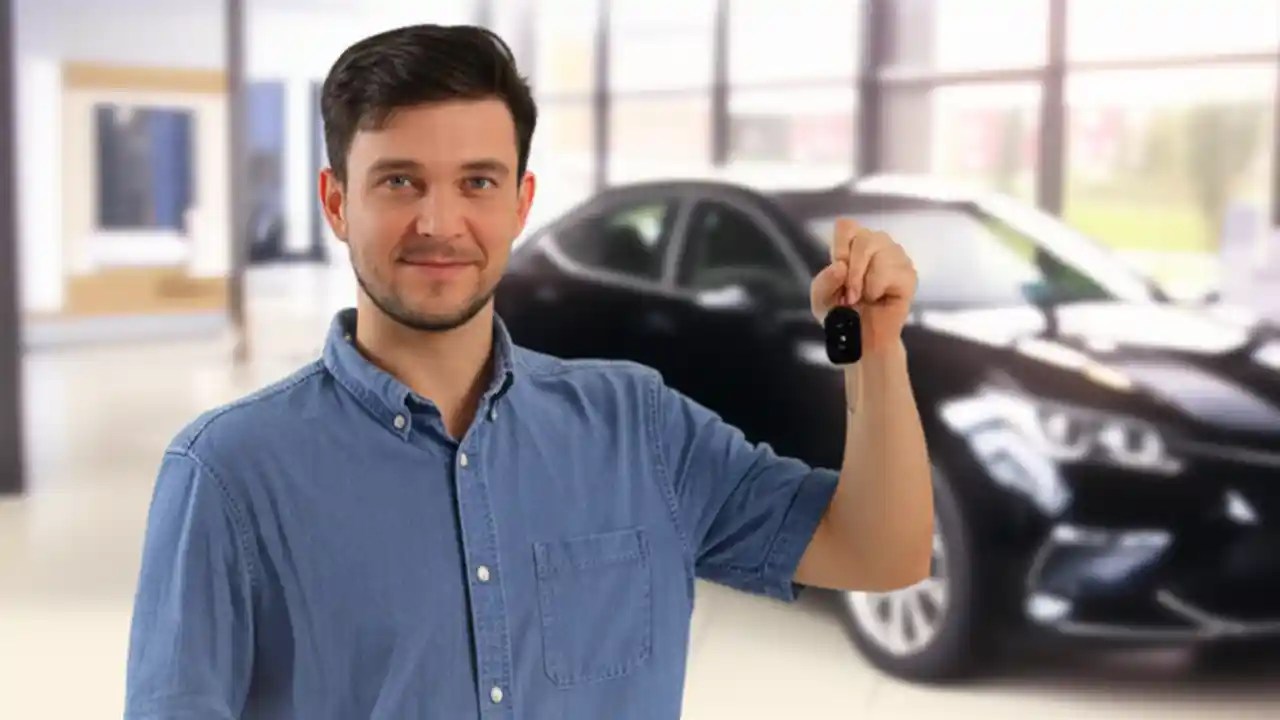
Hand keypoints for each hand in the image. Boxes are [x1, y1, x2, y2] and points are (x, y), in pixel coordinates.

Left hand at [810, 218, 917, 355]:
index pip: (846, 225)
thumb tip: (840, 266)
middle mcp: (877, 244)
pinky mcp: (908, 274)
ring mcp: (896, 257)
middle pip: (864, 239)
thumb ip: (824, 282)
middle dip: (853, 271)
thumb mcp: (821, 299)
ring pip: (878, 254)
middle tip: (850, 295)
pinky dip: (877, 289)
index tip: (839, 269)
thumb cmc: (843, 314)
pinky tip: (880, 298)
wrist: (863, 339)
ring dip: (865, 283)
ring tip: (866, 297)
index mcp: (853, 244)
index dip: (840, 245)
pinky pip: (890, 272)